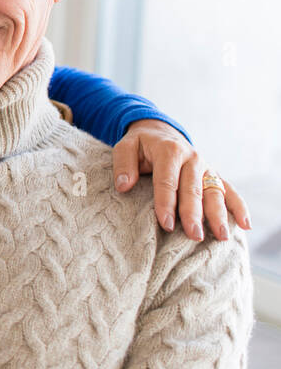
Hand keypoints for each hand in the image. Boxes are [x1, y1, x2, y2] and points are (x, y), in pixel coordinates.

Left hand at [113, 119, 250, 240]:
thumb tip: (123, 186)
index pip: (167, 181)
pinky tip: (245, 224)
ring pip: (214, 192)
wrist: (160, 132)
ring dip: (219, 214)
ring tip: (221, 236)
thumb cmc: (140, 145)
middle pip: (193, 189)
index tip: (166, 224)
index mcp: (170, 151)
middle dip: (194, 214)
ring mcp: (206, 168)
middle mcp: (192, 158)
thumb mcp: (125, 146)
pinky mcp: (213, 175)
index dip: (166, 203)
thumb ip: (123, 164)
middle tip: (194, 235)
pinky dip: (239, 206)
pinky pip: (229, 190)